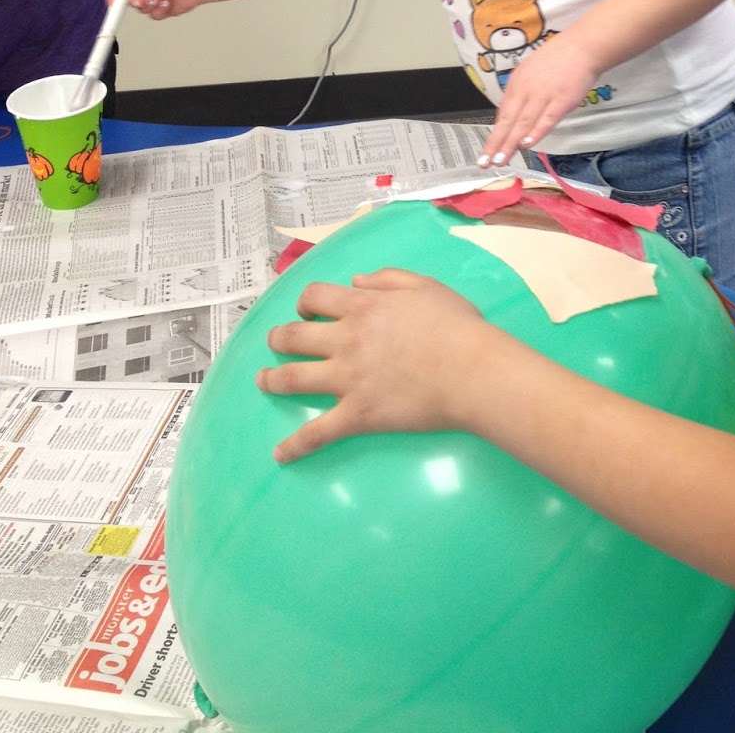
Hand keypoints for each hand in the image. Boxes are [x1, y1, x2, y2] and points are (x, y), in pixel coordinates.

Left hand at [256, 269, 492, 462]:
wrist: (472, 371)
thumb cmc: (457, 326)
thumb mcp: (425, 286)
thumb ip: (388, 278)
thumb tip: (355, 280)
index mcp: (363, 306)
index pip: (315, 296)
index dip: (305, 301)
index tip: (306, 310)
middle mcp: (346, 339)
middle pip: (293, 336)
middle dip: (278, 338)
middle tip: (275, 342)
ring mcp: (347, 379)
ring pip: (292, 378)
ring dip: (271, 380)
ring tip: (262, 381)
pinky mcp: (356, 414)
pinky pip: (317, 433)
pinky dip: (295, 446)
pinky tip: (280, 454)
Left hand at [479, 32, 600, 166]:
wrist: (580, 47)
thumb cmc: (556, 59)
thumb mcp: (530, 72)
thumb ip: (522, 93)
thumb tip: (515, 115)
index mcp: (516, 84)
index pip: (502, 115)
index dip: (494, 135)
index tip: (486, 153)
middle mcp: (525, 91)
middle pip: (508, 121)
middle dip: (496, 144)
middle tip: (485, 163)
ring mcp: (543, 96)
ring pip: (524, 123)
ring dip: (511, 143)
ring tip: (500, 159)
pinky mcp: (561, 100)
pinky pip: (547, 119)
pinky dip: (536, 132)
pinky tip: (527, 144)